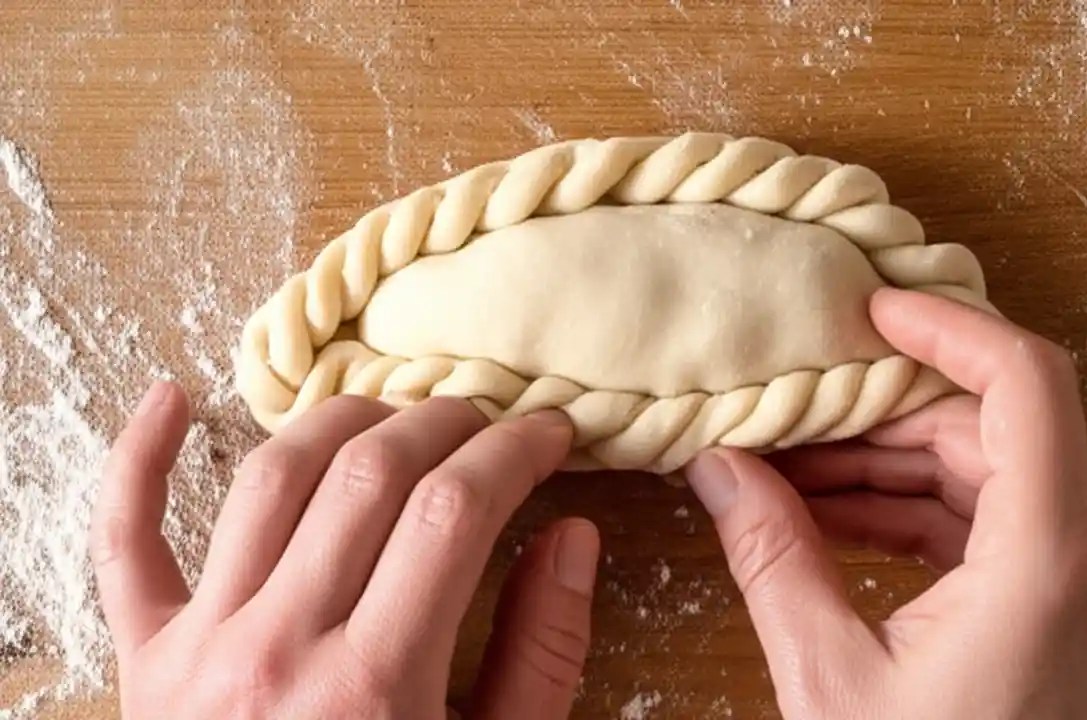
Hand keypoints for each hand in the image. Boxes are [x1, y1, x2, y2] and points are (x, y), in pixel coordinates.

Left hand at [92, 388, 598, 719]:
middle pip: (370, 475)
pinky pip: (121, 543)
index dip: (514, 451)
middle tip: (487, 422)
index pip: (455, 510)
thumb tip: (569, 536)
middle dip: (446, 423)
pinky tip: (169, 399)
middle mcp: (280, 651)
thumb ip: (541, 655)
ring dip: (342, 421)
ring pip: (269, 479)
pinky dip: (135, 461)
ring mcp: (199, 649)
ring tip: (395, 412)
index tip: (548, 434)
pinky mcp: (143, 661)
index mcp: (376, 688)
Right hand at [686, 287, 1086, 719]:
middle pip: (993, 423)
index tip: (868, 307)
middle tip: (788, 408)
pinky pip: (1000, 522)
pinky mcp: (1080, 606)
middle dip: (881, 411)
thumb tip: (716, 465)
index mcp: (1051, 556)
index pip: (1024, 380)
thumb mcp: (832, 678)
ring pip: (993, 470)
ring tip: (790, 470)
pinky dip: (920, 511)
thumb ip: (771, 557)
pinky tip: (834, 520)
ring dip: (891, 463)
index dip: (945, 325)